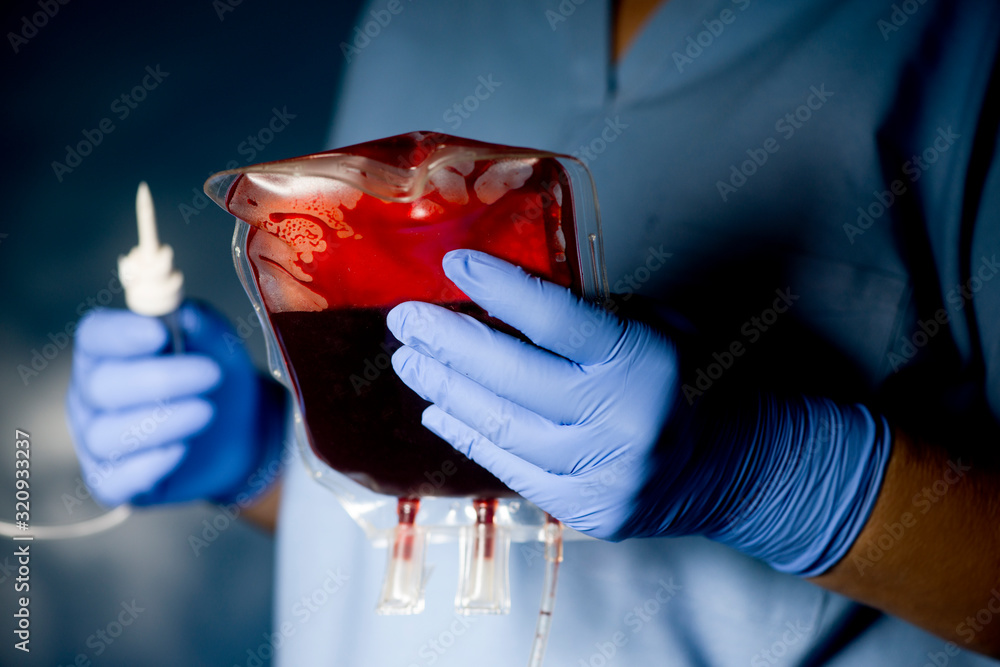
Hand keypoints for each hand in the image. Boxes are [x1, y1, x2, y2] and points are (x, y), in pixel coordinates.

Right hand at [66, 301, 285, 506]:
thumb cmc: (217, 377)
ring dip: (163, 423)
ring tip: (206, 412)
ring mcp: (96, 439)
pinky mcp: (110, 480)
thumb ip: (201, 323)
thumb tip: (184, 313)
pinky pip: (113, 480)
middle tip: (210, 374)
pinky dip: (147, 467)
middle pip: (101, 386)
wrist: (240, 431)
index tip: (160, 334)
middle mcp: (91, 393)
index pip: (94, 336)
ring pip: (106, 435)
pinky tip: (181, 451)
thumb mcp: (219, 343)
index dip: (121, 335)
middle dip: (160, 380)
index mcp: (108, 350)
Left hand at [388, 250, 890, 577]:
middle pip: (513, 377)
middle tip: (406, 319)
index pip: (556, 319)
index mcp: (644, 363)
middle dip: (449, 343)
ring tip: (409, 361)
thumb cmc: (694, 382)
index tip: (455, 263)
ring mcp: (601, 474)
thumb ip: (592, 316)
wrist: (740, 467)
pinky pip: (512, 471)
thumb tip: (508, 298)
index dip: (500, 288)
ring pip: (502, 428)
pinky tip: (437, 413)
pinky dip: (469, 438)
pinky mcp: (586, 510)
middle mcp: (621, 422)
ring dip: (446, 391)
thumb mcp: (659, 329)